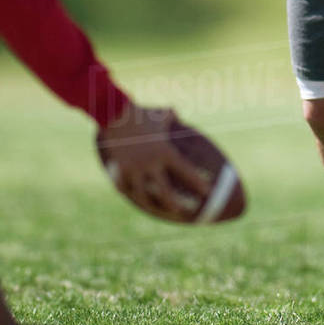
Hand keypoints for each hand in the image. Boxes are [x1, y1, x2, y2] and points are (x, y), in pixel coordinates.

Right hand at [98, 103, 211, 219]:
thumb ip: (172, 117)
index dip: (198, 183)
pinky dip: (131, 194)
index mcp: (164, 152)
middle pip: (165, 192)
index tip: (208, 191)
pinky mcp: (120, 171)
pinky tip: (135, 198)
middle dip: (175, 204)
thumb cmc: (142, 113)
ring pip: (144, 196)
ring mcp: (134, 169)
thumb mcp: (161, 114)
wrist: (115, 114)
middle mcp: (150, 164)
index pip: (186, 171)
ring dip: (152, 205)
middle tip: (182, 211)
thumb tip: (178, 116)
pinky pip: (126, 188)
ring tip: (158, 209)